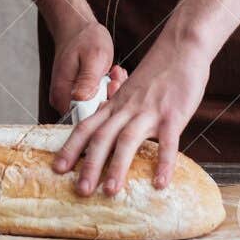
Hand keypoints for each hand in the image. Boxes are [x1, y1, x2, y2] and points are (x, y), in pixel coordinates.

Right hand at [47, 16, 126, 114]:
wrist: (77, 28)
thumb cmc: (84, 39)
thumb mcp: (93, 57)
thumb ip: (88, 80)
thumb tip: (82, 100)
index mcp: (62, 95)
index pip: (84, 119)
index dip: (103, 108)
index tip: (114, 86)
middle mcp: (63, 102)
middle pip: (91, 115)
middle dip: (110, 97)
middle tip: (118, 77)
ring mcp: (71, 99)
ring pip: (97, 107)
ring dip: (111, 91)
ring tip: (116, 72)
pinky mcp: (80, 95)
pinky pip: (97, 100)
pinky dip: (108, 88)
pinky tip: (113, 74)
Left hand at [53, 31, 209, 195]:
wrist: (181, 48)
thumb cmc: (157, 73)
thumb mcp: (131, 91)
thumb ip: (119, 110)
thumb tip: (109, 133)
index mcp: (116, 104)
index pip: (87, 127)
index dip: (71, 148)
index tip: (58, 168)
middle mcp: (127, 108)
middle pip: (103, 137)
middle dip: (90, 165)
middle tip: (81, 191)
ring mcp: (150, 111)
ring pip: (128, 140)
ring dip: (118, 166)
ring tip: (111, 191)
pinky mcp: (173, 114)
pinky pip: (167, 142)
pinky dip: (163, 163)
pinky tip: (160, 183)